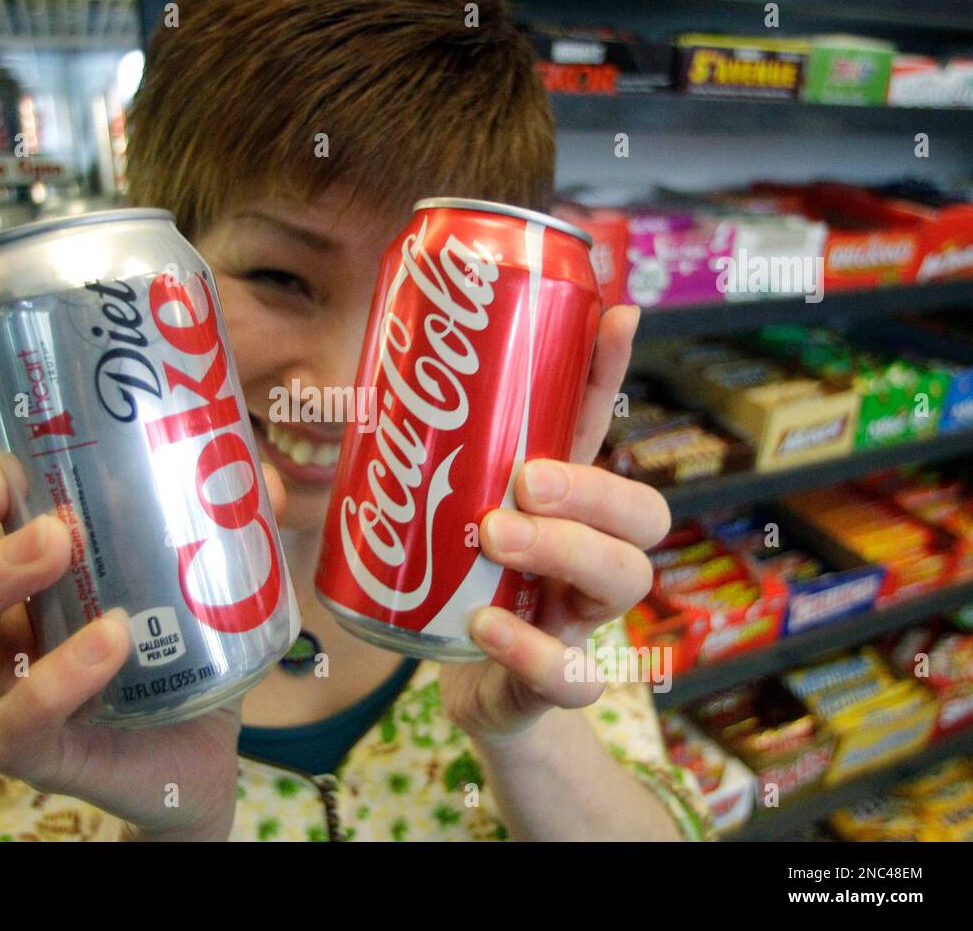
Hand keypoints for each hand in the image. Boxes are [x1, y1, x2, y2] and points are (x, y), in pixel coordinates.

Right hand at [0, 457, 286, 840]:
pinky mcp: (46, 755)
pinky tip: (107, 641)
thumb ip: (222, 527)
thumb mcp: (195, 581)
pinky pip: (8, 729)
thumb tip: (259, 476)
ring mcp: (7, 698)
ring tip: (54, 544)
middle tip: (1, 487)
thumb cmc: (180, 657)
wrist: (204, 753)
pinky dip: (49, 682)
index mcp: (13, 590)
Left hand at [439, 305, 669, 738]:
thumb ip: (413, 466)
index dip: (610, 375)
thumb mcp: (443, 517)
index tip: (615, 314)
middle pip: (641, 512)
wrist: (470, 689)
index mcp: (561, 506)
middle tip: (524, 478)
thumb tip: (361, 385)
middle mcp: (588, 558)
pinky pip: (574, 677)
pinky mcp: (554, 684)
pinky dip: (533, 649)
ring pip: (624, 579)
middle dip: (592, 486)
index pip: (597, 431)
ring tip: (494, 534)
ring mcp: (579, 620)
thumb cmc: (461, 589)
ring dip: (565, 550)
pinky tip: (486, 623)